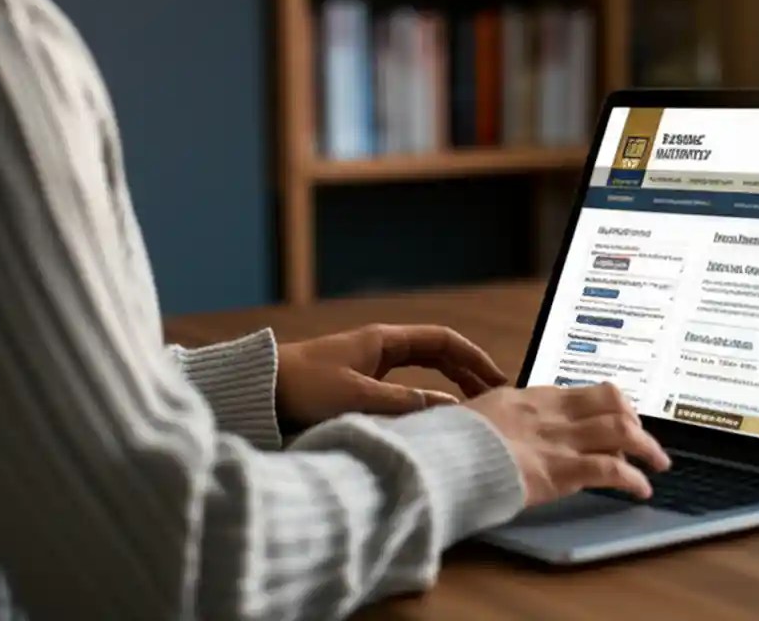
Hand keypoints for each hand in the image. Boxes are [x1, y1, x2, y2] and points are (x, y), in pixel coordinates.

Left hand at [276, 324, 508, 426]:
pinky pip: (404, 387)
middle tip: (494, 396)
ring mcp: (370, 366)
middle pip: (437, 354)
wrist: (260, 390)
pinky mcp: (358, 386)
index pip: (443, 341)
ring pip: (422, 372)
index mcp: (384, 340)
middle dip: (468, 372)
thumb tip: (450, 408)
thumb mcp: (358, 397)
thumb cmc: (305, 387)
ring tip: (472, 407)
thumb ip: (405, 403)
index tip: (497, 379)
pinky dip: (425, 398)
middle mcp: (380, 348)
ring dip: (449, 385)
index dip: (474, 358)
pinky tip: (433, 418)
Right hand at [465, 383, 671, 505]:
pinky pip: (612, 471)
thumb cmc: (448, 441)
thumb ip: (494, 419)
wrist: (443, 457)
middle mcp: (551, 413)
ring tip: (659, 463)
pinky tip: (641, 490)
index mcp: (529, 397)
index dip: (607, 405)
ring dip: (647, 447)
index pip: (581, 393)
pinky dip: (633, 480)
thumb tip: (495, 426)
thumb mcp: (473, 416)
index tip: (618, 417)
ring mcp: (559, 441)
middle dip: (635, 419)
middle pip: (611, 402)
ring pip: (622, 432)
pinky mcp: (561, 471)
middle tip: (645, 438)